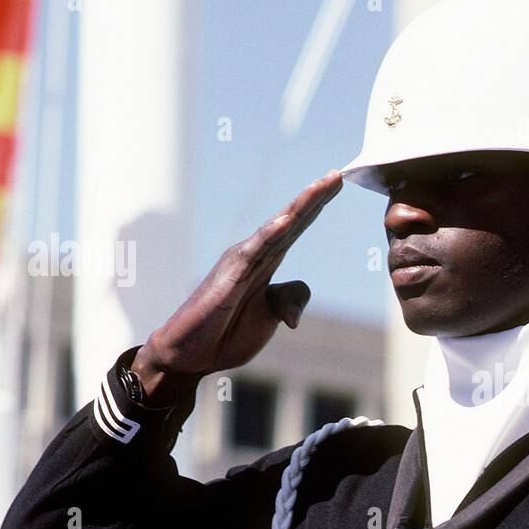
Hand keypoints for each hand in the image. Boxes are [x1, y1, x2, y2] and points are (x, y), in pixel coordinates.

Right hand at [132, 170, 343, 403]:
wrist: (189, 354)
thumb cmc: (225, 334)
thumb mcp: (270, 318)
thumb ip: (290, 300)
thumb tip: (302, 303)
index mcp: (265, 263)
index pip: (296, 228)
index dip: (316, 206)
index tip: (337, 183)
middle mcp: (253, 254)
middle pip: (291, 220)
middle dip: (315, 196)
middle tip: (338, 173)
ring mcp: (241, 261)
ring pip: (278, 227)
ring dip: (302, 205)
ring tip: (323, 184)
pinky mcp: (229, 275)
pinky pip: (255, 250)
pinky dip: (272, 233)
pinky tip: (290, 219)